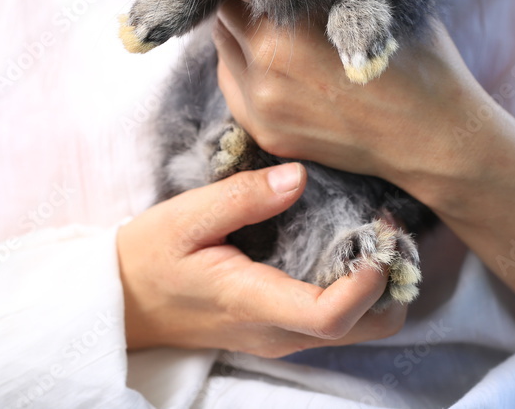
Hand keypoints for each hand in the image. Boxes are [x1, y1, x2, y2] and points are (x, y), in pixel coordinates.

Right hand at [116, 163, 406, 356]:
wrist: (122, 302)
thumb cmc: (149, 257)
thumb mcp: (185, 217)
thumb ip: (243, 197)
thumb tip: (299, 176)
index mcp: (254, 304)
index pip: (331, 316)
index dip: (369, 282)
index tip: (378, 235)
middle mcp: (277, 332)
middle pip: (366, 329)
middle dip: (392, 283)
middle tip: (387, 228)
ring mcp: (281, 337)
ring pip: (359, 329)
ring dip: (380, 286)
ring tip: (373, 231)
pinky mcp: (281, 329)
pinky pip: (337, 319)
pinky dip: (360, 290)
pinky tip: (348, 246)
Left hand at [212, 0, 514, 216]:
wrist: (434, 138)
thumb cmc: (417, 60)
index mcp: (290, 24)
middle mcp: (265, 64)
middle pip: (226, 8)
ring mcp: (261, 104)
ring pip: (224, 46)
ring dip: (241, 31)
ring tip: (276, 25)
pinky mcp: (264, 132)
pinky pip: (231, 83)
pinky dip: (243, 66)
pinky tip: (275, 60)